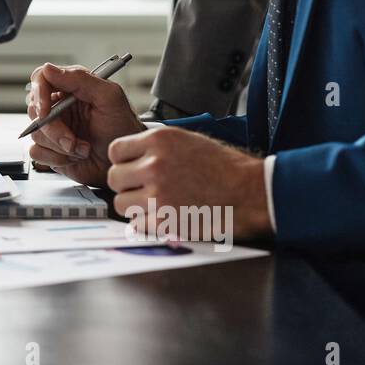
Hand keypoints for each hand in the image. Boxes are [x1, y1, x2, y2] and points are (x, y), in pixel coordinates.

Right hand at [25, 63, 145, 187]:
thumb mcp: (109, 98)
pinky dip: (57, 158)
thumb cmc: (123, 128)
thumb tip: (49, 69)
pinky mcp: (50, 149)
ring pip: (35, 133)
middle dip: (54, 130)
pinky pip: (36, 152)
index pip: (42, 79)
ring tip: (82, 148)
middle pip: (35, 110)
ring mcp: (53, 128)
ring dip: (60, 146)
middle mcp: (59, 106)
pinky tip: (74, 157)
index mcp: (71, 88)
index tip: (46, 112)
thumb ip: (81, 79)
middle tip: (73, 140)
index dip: (39, 94)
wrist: (125, 162)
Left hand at [107, 126, 272, 240]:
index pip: (115, 151)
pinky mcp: (165, 220)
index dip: (123, 161)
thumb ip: (156, 146)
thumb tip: (132, 152)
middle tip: (143, 189)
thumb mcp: (188, 140)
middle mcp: (154, 165)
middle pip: (114, 178)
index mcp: (159, 140)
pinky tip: (163, 216)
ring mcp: (158, 194)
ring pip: (120, 202)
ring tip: (155, 203)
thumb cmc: (226, 168)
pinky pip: (136, 223)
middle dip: (126, 184)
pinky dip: (146, 223)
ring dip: (134, 205)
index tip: (131, 168)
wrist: (251, 193)